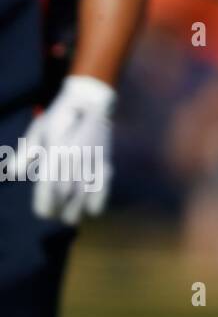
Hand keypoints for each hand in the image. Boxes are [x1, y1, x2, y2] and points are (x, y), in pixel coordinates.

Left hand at [18, 75, 114, 224]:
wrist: (90, 101)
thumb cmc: (60, 116)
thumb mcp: (38, 130)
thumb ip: (27, 152)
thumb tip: (13, 174)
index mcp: (56, 152)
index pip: (49, 187)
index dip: (45, 203)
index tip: (42, 211)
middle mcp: (74, 159)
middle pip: (66, 196)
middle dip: (60, 210)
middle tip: (55, 215)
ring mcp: (92, 159)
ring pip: (85, 194)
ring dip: (77, 209)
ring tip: (70, 216)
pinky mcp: (105, 159)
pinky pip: (103, 185)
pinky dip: (98, 199)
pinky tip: (92, 208)